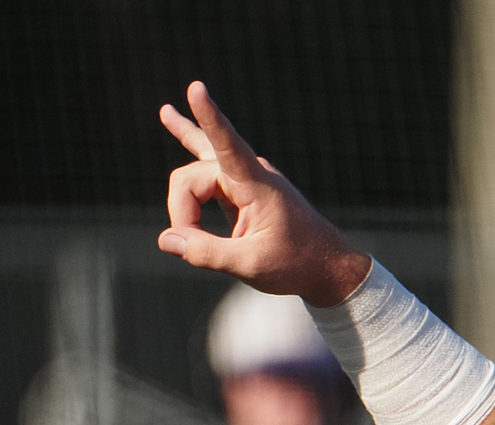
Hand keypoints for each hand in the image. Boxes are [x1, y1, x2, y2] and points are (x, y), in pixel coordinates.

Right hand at [157, 81, 372, 305]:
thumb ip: (206, 253)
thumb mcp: (250, 265)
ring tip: (166, 112)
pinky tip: (171, 117)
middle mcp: (250, 173)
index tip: (197, 88)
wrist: (328, 268)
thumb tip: (167, 239)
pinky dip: (190, 143)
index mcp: (257, 184)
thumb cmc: (297, 265)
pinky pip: (204, 169)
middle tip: (191, 246)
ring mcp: (244, 178)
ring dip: (182, 197)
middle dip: (184, 212)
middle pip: (192, 177)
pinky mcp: (239, 189)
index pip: (227, 145)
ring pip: (194, 177)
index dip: (209, 118)